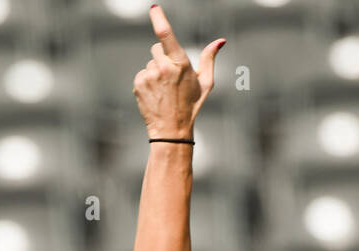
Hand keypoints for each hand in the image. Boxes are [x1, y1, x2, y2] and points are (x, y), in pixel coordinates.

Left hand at [133, 6, 223, 139]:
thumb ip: (210, 59)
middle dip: (162, 57)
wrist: (171, 130)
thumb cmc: (191, 105)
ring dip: (154, 71)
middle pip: (156, 48)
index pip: (166, 35)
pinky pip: (141, 74)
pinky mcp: (138, 84)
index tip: (154, 8)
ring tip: (163, 89)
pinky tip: (155, 94)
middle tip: (170, 76)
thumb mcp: (206, 83)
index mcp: (180, 63)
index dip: (159, 19)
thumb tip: (220, 41)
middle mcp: (163, 68)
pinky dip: (147, 82)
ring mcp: (149, 76)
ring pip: (149, 63)